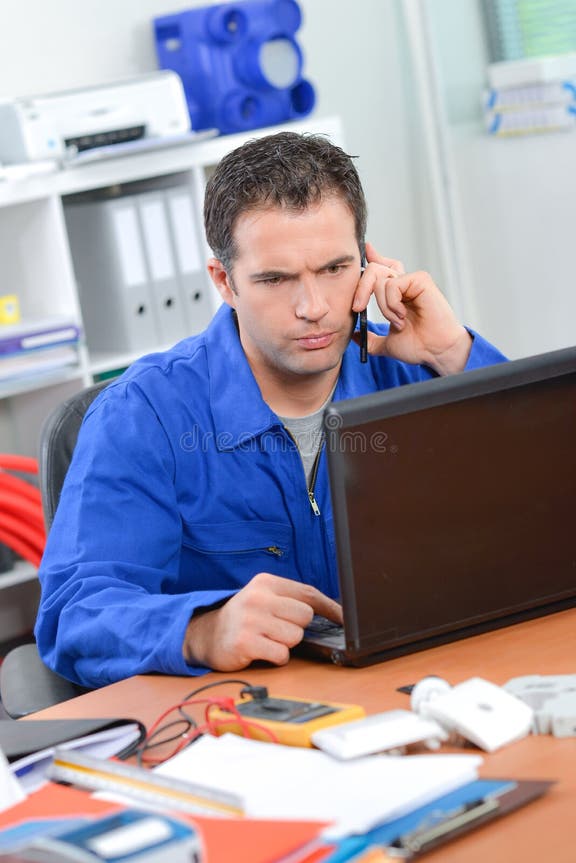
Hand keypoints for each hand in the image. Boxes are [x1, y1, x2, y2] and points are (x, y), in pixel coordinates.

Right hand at [183, 572, 342, 670]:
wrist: (207, 635)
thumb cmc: (245, 618)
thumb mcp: (264, 598)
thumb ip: (292, 600)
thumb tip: (334, 612)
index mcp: (266, 582)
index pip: (308, 593)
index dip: (330, 607)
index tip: (344, 617)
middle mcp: (258, 597)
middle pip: (305, 617)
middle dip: (297, 627)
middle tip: (278, 629)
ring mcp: (250, 619)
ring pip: (295, 637)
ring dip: (285, 644)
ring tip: (267, 639)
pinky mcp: (245, 642)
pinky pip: (281, 654)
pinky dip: (276, 657)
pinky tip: (262, 651)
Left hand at [352, 242, 471, 374]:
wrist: (435, 352)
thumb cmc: (419, 347)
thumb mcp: (387, 344)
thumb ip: (370, 339)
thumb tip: (354, 336)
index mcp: (398, 293)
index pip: (383, 268)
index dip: (374, 257)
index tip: (366, 249)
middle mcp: (404, 284)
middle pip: (374, 269)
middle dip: (361, 289)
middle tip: (357, 308)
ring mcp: (412, 280)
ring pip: (380, 281)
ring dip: (384, 307)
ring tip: (399, 322)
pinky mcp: (420, 280)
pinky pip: (392, 285)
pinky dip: (392, 304)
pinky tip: (403, 316)